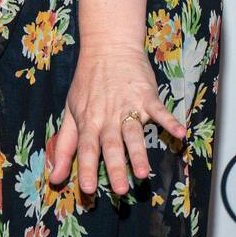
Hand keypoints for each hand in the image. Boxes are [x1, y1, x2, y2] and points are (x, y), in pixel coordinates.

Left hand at [47, 44, 185, 196]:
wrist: (108, 46)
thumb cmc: (88, 82)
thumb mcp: (71, 110)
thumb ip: (65, 145)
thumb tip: (55, 177)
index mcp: (89, 120)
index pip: (85, 148)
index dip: (86, 168)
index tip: (87, 190)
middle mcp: (108, 116)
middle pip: (110, 144)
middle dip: (114, 167)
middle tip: (120, 190)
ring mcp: (128, 105)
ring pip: (133, 132)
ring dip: (137, 152)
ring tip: (142, 173)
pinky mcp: (146, 95)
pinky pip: (160, 110)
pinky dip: (170, 121)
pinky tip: (180, 133)